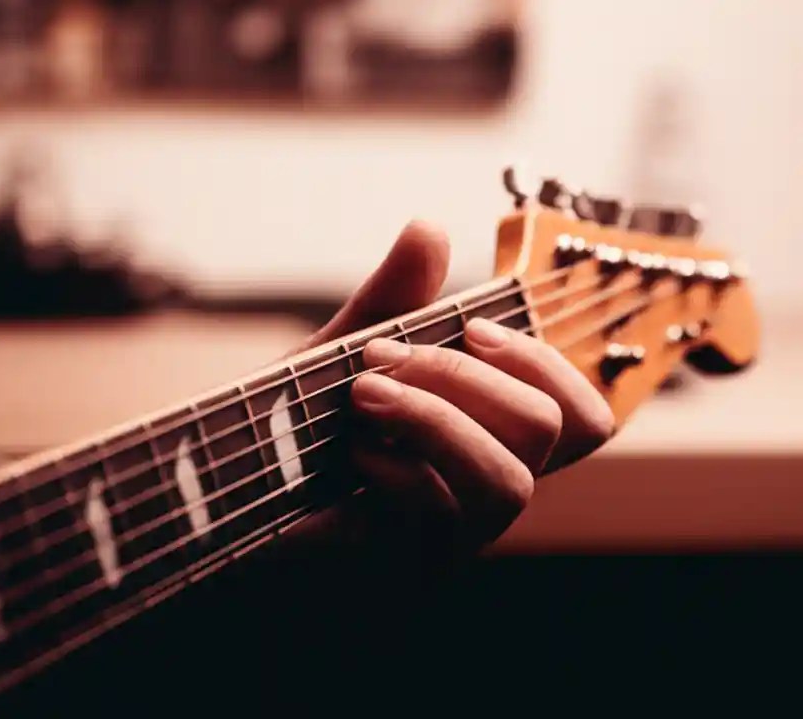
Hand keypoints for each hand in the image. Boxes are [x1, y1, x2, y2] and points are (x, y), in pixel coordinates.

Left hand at [283, 221, 613, 567]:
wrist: (219, 503)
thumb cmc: (285, 435)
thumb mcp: (339, 356)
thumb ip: (391, 302)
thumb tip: (430, 228)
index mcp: (487, 444)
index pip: (582, 419)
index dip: (546, 364)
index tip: (473, 328)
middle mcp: (483, 494)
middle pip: (552, 433)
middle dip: (467, 376)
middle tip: (382, 358)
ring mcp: (453, 542)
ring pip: (507, 482)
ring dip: (434, 418)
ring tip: (362, 395)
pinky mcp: (406, 574)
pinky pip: (437, 513)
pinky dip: (392, 465)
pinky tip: (348, 455)